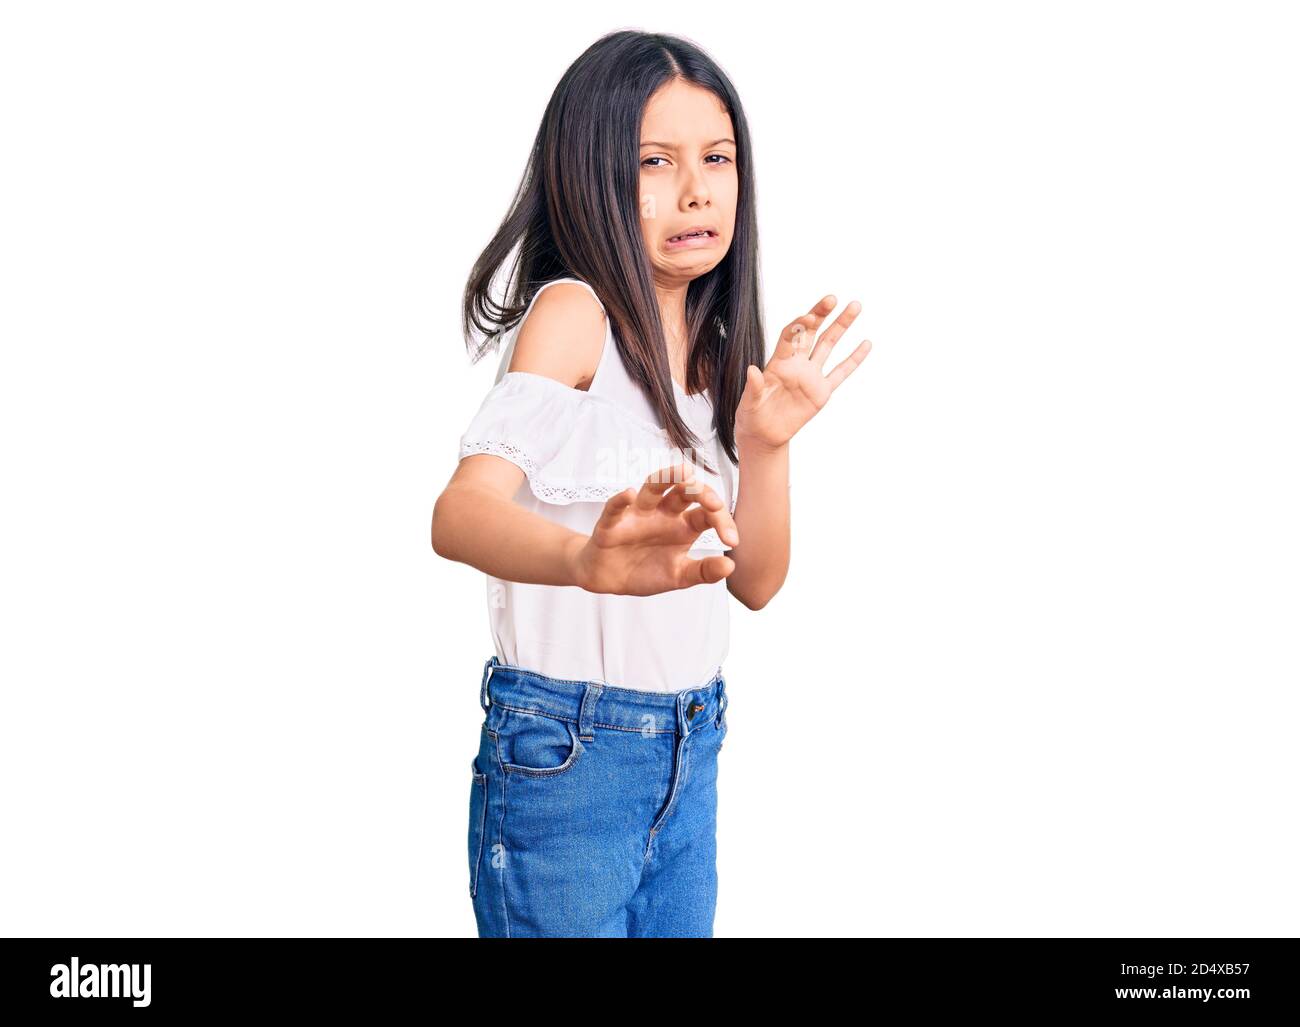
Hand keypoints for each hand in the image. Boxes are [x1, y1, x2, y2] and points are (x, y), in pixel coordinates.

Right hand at [569, 463, 739, 595]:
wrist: (609, 580)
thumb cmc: (645, 571)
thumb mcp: (679, 576)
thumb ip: (704, 571)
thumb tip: (730, 565)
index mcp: (684, 525)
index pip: (708, 514)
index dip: (722, 522)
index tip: (732, 541)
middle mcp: (663, 513)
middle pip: (684, 491)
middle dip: (701, 492)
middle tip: (714, 503)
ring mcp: (637, 515)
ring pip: (652, 488)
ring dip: (666, 477)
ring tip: (682, 472)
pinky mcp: (611, 523)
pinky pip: (615, 508)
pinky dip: (620, 500)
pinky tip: (629, 494)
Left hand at [734, 295, 872, 451]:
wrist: (764, 434)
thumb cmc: (752, 415)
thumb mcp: (749, 402)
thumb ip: (753, 386)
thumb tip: (752, 370)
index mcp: (778, 363)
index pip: (790, 338)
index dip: (798, 327)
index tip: (808, 318)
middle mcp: (796, 364)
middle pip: (811, 333)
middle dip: (821, 315)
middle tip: (832, 298)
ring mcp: (811, 376)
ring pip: (829, 345)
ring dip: (841, 326)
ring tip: (855, 306)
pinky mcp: (822, 391)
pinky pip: (841, 373)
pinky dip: (854, 359)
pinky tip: (866, 343)